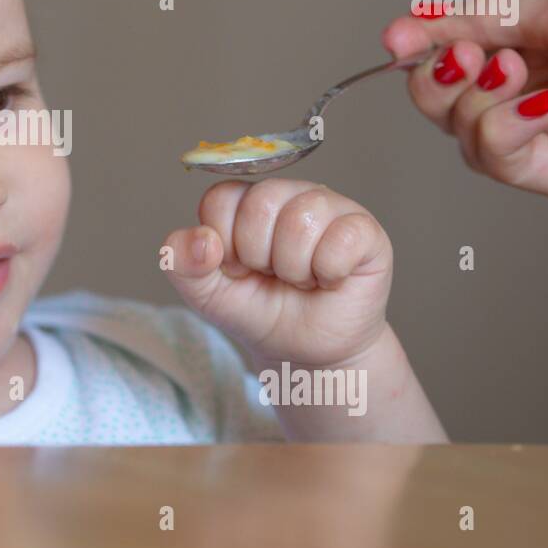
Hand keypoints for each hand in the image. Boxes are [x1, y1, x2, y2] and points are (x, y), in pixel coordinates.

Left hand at [163, 178, 391, 366]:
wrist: (304, 353)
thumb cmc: (258, 311)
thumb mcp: (205, 294)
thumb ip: (181, 264)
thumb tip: (201, 240)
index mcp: (246, 201)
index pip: (221, 199)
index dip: (223, 245)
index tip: (237, 268)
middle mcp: (288, 194)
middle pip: (260, 204)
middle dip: (259, 257)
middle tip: (273, 275)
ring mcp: (330, 207)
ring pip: (300, 220)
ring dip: (294, 268)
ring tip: (301, 279)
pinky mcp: (365, 230)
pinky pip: (342, 237)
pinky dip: (329, 271)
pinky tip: (329, 280)